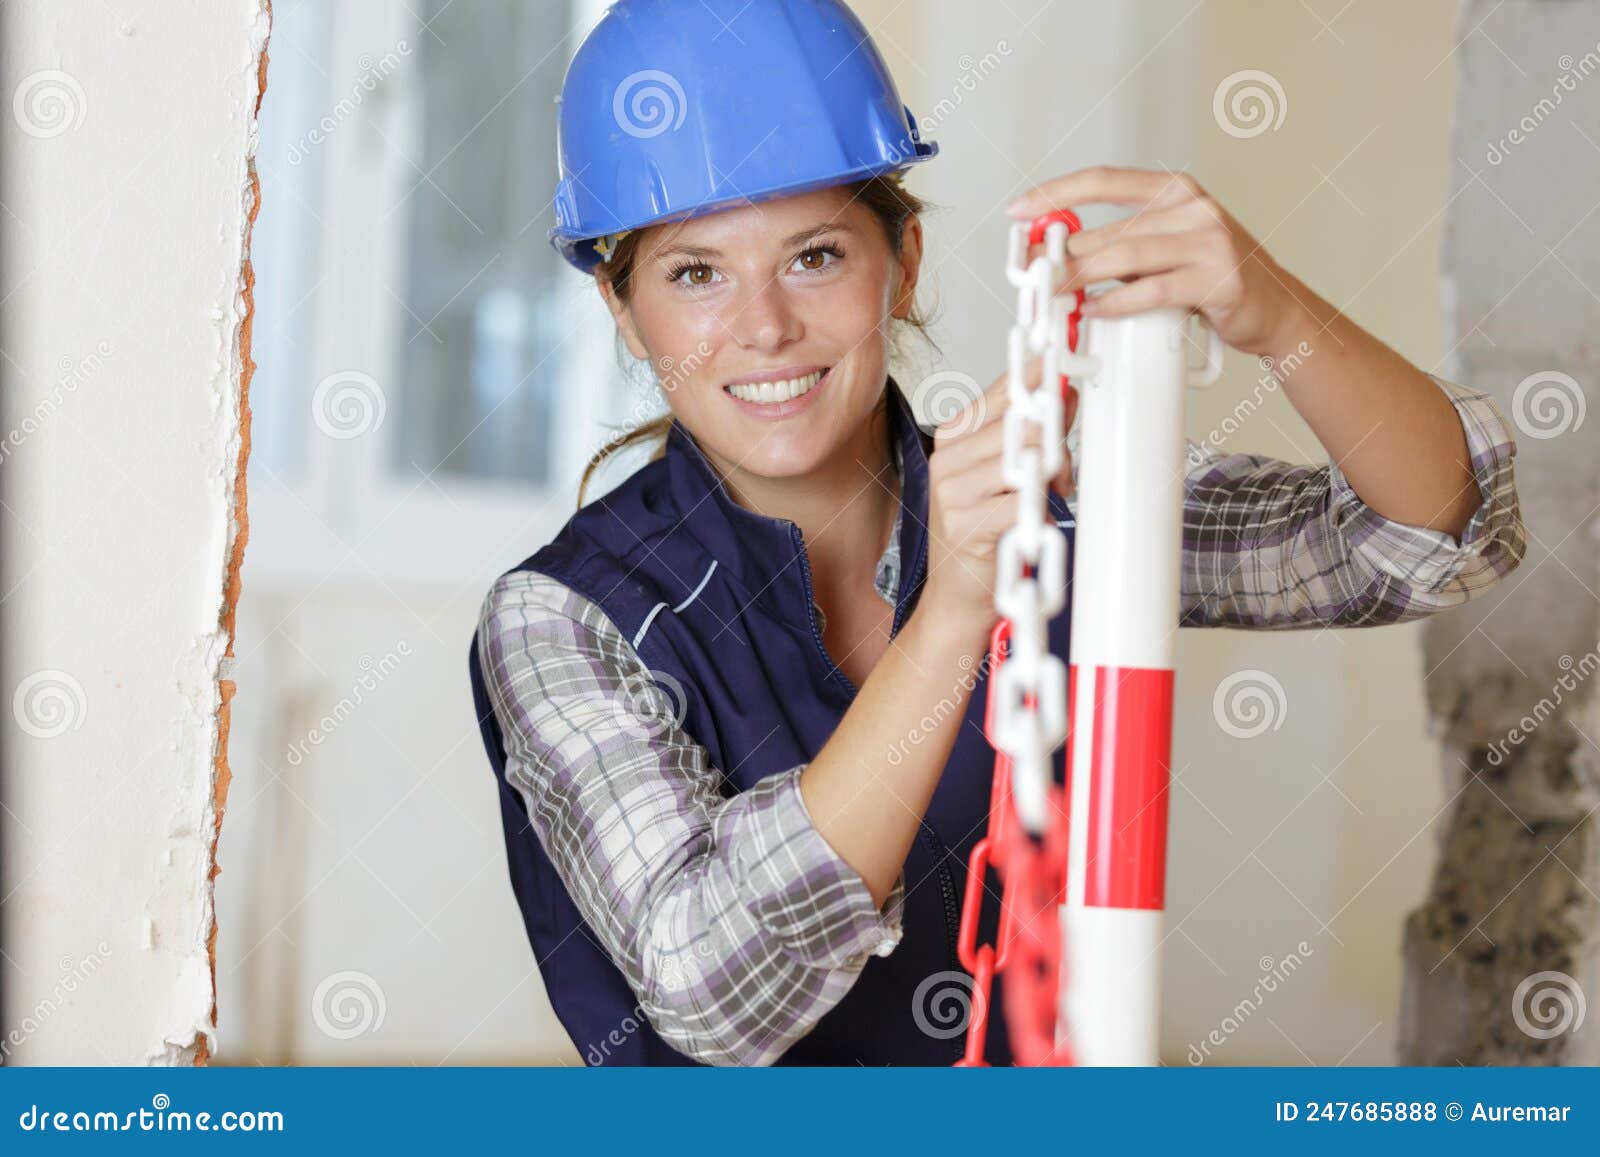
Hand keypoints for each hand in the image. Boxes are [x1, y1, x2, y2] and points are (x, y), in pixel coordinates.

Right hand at [918, 358, 1078, 633]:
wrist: (956, 598)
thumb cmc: (982, 536)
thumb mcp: (1003, 475)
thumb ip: (1028, 434)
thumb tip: (1063, 394)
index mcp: (953, 437)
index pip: (1005, 392)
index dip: (1042, 379)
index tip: (1067, 367)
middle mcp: (947, 458)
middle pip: (1022, 423)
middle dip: (1056, 442)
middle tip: (1062, 472)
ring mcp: (952, 491)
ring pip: (1025, 458)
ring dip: (1053, 479)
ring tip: (1050, 497)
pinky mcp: (965, 524)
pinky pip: (1023, 501)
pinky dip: (1039, 512)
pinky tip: (1031, 523)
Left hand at [1007, 165, 1309, 357]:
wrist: (1275, 307)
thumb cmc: (1214, 277)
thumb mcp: (1168, 247)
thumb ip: (1124, 244)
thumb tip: (1062, 255)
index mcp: (1175, 191)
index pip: (1105, 180)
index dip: (1057, 192)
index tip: (1020, 210)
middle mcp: (1193, 208)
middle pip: (1110, 229)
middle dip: (1063, 254)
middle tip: (1031, 274)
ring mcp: (1208, 241)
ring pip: (1127, 257)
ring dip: (1082, 278)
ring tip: (1053, 293)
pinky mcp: (1218, 279)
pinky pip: (1154, 289)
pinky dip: (1119, 302)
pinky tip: (1096, 309)